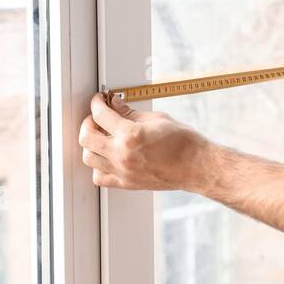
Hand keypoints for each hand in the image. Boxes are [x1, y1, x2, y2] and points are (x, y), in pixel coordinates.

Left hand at [80, 93, 211, 190]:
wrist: (197, 166)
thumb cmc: (184, 142)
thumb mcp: (157, 119)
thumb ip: (130, 113)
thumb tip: (114, 104)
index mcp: (131, 135)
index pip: (101, 115)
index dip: (96, 103)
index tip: (99, 100)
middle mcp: (122, 155)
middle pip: (86, 137)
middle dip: (89, 122)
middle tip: (97, 117)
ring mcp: (123, 171)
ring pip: (88, 158)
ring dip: (91, 144)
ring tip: (101, 137)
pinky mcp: (127, 183)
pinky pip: (99, 177)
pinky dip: (98, 167)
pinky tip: (107, 157)